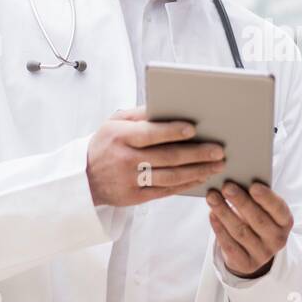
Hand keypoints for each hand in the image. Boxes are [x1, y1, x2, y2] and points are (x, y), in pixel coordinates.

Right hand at [86, 107, 225, 206]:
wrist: (83, 178)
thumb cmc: (105, 144)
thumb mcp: (114, 122)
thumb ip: (140, 114)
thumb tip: (167, 104)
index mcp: (120, 137)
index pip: (150, 133)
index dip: (172, 131)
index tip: (194, 128)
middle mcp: (125, 160)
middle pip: (167, 157)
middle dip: (197, 154)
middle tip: (219, 150)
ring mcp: (130, 181)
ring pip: (170, 177)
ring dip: (197, 171)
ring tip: (217, 165)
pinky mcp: (135, 197)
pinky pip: (166, 191)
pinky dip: (186, 185)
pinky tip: (202, 178)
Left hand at [206, 181, 292, 278]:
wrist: (253, 251)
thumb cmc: (256, 220)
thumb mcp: (262, 210)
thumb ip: (255, 198)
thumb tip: (236, 181)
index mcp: (285, 222)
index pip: (278, 209)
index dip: (267, 198)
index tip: (253, 185)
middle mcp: (277, 239)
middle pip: (257, 220)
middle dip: (241, 202)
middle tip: (226, 187)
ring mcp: (262, 254)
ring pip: (241, 232)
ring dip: (224, 213)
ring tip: (212, 197)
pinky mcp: (246, 264)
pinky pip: (230, 245)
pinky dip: (219, 229)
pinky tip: (212, 215)